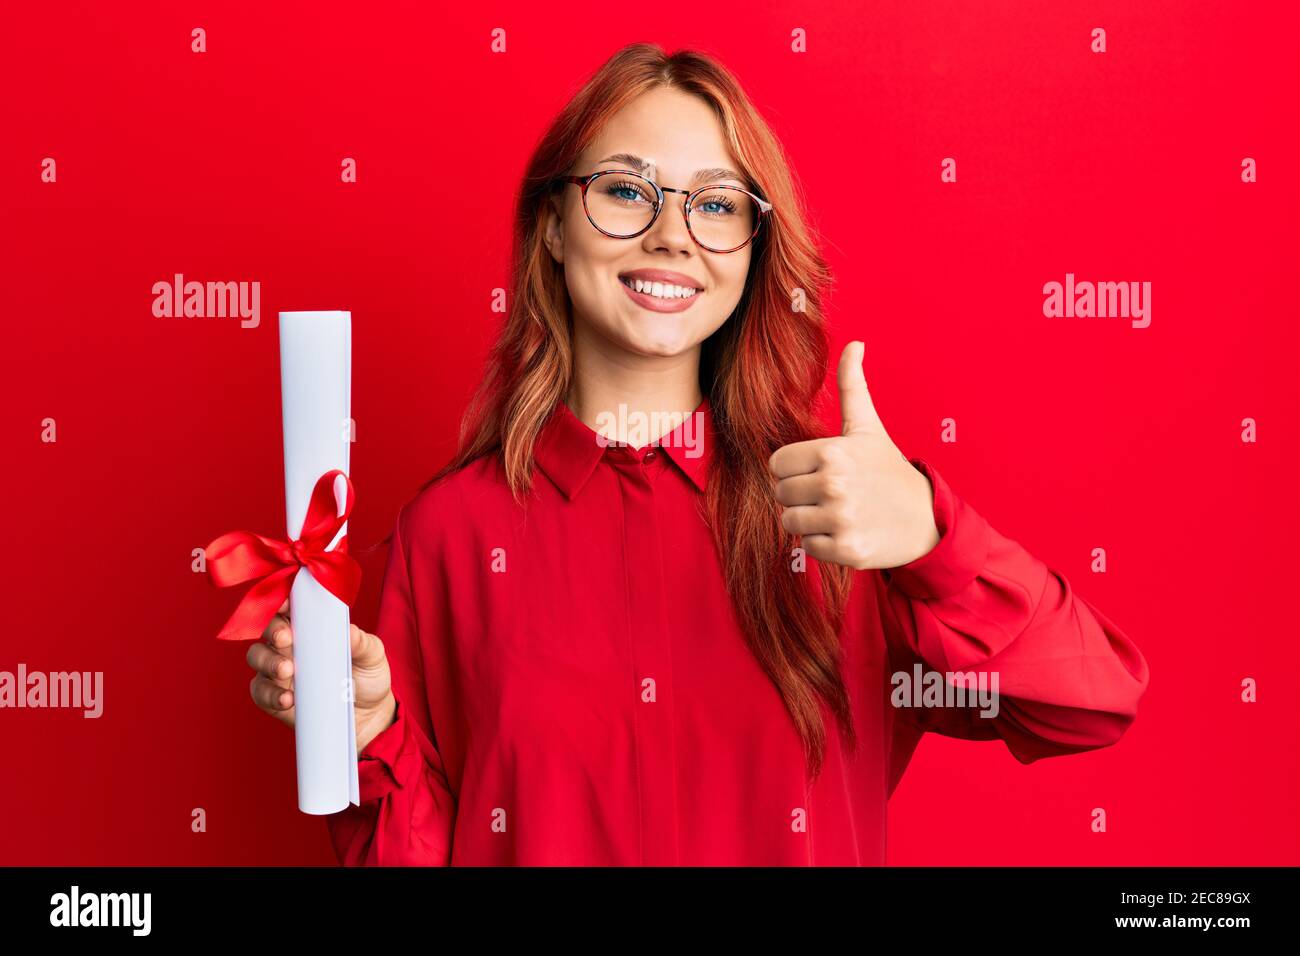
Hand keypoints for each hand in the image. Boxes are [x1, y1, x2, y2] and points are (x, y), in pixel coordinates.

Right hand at [246, 599, 397, 752]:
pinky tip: (288, 699)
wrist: (368, 715)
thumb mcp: (372, 655)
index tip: (287, 602)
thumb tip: (349, 631)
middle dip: (273, 630)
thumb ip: (361, 642)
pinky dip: (271, 694)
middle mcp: (288, 644)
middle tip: (287, 639)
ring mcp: (277, 670)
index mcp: (309, 625)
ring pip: (257, 657)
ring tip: (288, 671)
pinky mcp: (273, 697)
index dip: (283, 599)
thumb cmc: (367, 675)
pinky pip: (260, 692)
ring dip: (269, 661)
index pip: (289, 605)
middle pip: (266, 628)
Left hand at [769, 341, 940, 570]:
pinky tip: (848, 531)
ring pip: (790, 521)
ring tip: (838, 512)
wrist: (926, 519)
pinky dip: (824, 544)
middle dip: (801, 495)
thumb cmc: (888, 470)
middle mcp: (834, 484)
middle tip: (833, 494)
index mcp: (831, 451)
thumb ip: (852, 386)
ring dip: (810, 520)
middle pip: (781, 494)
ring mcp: (841, 519)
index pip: (776, 465)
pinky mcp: (847, 550)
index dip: (793, 470)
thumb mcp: (868, 427)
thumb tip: (854, 343)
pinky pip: (809, 547)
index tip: (818, 471)